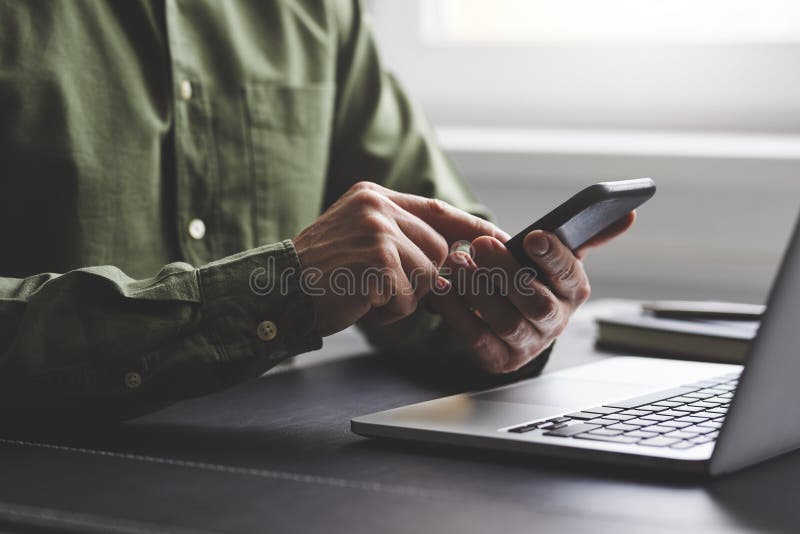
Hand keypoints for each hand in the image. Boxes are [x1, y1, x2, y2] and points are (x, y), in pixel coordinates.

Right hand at [293, 182, 507, 335]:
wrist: (277, 291)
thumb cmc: (319, 274)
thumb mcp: (358, 240)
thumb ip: (401, 238)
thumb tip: (454, 256)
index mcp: (374, 196)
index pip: (438, 209)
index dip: (471, 227)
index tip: (501, 239)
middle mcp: (377, 205)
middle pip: (438, 249)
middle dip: (419, 279)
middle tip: (380, 289)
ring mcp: (377, 230)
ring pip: (427, 274)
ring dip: (401, 297)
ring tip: (365, 293)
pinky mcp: (377, 260)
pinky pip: (407, 296)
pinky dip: (388, 311)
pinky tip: (360, 302)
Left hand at [429, 212, 635, 373]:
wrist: (514, 321)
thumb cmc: (535, 278)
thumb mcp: (559, 256)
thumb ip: (587, 234)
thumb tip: (627, 212)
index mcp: (573, 291)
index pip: (567, 274)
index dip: (552, 256)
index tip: (533, 236)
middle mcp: (554, 321)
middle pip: (535, 301)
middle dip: (507, 272)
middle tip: (481, 244)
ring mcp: (527, 343)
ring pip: (505, 321)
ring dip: (479, 291)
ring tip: (457, 262)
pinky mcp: (499, 359)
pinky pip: (475, 337)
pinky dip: (456, 312)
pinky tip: (442, 287)